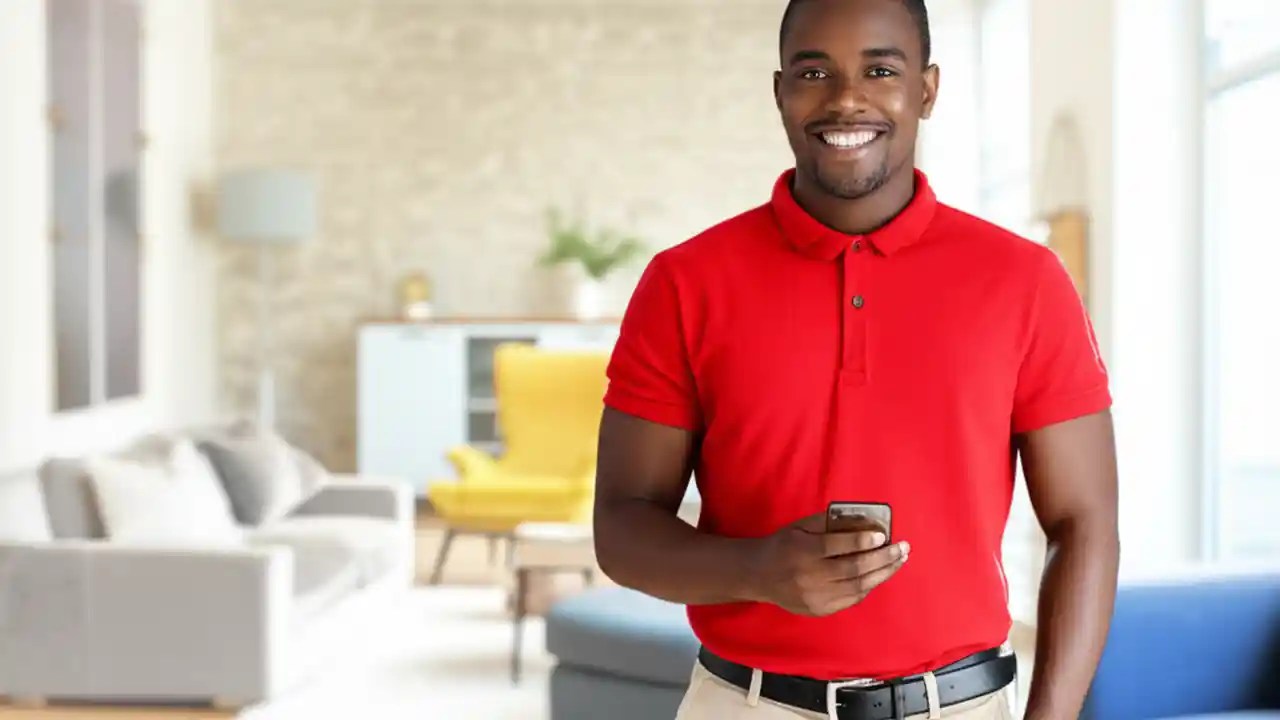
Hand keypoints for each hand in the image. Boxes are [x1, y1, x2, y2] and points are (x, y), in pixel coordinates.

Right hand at [744, 512, 909, 616]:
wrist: (759, 575)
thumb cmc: (783, 545)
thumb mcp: (800, 527)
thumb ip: (828, 523)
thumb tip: (864, 522)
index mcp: (802, 550)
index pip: (835, 546)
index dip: (861, 541)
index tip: (882, 535)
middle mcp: (809, 576)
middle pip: (853, 569)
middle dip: (882, 558)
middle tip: (902, 548)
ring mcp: (815, 597)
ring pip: (857, 587)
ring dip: (882, 573)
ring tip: (899, 561)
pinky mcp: (820, 610)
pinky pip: (852, 599)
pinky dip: (869, 586)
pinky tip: (880, 575)